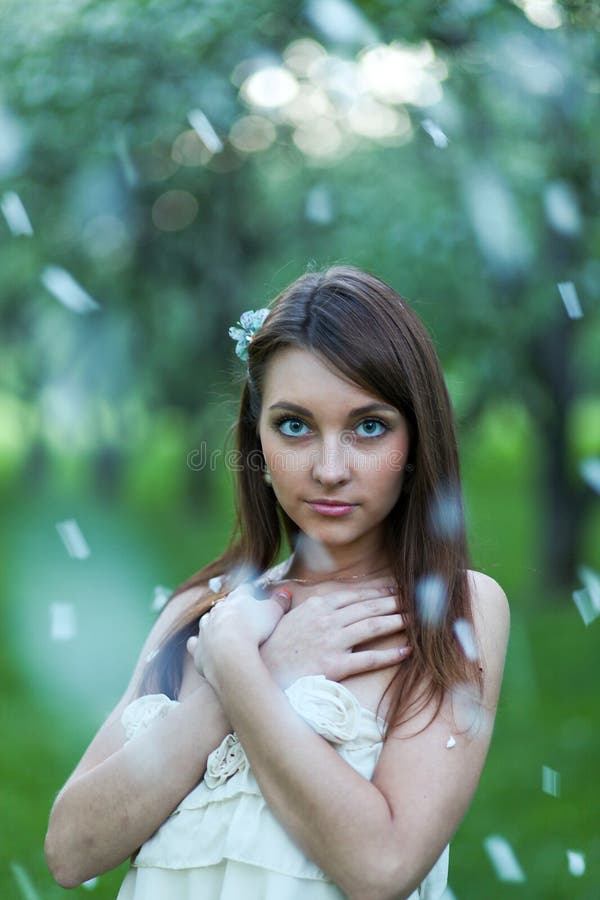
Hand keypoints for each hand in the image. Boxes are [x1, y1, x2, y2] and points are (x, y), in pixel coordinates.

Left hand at [186, 583, 291, 681]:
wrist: (230, 653)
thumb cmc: (255, 629)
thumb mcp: (274, 612)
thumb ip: (279, 601)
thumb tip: (284, 593)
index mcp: (237, 599)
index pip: (244, 590)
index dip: (250, 591)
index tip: (254, 591)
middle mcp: (217, 611)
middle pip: (223, 604)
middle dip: (230, 607)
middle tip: (239, 612)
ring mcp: (205, 630)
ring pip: (206, 621)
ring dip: (212, 622)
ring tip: (220, 627)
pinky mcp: (198, 650)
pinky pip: (194, 643)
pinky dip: (197, 643)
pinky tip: (199, 644)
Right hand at [260, 583, 411, 687]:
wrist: (260, 674)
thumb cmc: (268, 648)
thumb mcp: (277, 618)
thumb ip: (286, 602)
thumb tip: (282, 591)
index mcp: (315, 606)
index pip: (353, 595)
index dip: (376, 592)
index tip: (393, 590)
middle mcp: (326, 620)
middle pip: (367, 608)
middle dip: (393, 603)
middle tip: (413, 601)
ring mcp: (332, 642)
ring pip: (372, 627)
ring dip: (396, 621)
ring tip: (415, 620)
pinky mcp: (335, 666)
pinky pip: (369, 659)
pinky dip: (389, 654)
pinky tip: (406, 651)